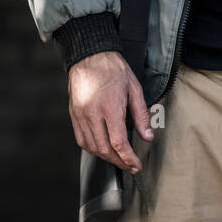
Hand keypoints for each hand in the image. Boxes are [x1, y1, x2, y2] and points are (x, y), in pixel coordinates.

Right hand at [68, 50, 152, 173]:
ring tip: (119, 159)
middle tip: (130, 166)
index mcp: (109, 107)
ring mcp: (80, 115)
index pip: (118, 142)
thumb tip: (147, 137)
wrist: (90, 56)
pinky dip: (93, 148)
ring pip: (91, 147)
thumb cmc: (114, 70)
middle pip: (104, 149)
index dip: (128, 158)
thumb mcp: (135, 89)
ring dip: (106, 157)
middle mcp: (92, 113)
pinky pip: (81, 139)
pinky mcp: (73, 115)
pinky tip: (103, 149)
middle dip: (119, 162)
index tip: (136, 166)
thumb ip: (141, 115)